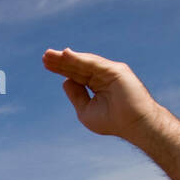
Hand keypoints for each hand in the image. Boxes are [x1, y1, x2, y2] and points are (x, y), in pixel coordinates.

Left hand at [42, 49, 163, 142]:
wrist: (134, 124)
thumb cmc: (112, 121)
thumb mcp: (86, 109)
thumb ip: (76, 94)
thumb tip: (65, 81)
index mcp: (96, 85)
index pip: (75, 74)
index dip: (61, 68)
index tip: (46, 63)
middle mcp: (102, 76)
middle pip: (78, 66)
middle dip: (61, 61)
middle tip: (45, 55)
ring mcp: (109, 72)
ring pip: (85, 63)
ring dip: (68, 58)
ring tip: (51, 54)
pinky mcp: (116, 70)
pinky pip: (94, 63)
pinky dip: (80, 59)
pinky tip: (67, 55)